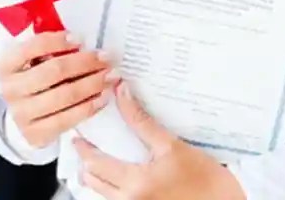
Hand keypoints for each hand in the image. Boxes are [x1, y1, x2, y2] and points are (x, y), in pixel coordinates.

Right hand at [0, 31, 115, 148]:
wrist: (22, 114)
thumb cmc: (32, 80)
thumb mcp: (32, 60)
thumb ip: (50, 49)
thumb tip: (82, 42)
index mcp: (5, 66)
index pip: (31, 48)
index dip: (58, 41)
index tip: (80, 39)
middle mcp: (10, 90)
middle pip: (54, 72)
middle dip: (84, 62)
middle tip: (105, 58)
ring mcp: (21, 115)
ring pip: (64, 96)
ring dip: (92, 84)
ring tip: (110, 76)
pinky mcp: (35, 134)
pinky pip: (68, 119)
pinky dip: (89, 107)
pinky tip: (103, 97)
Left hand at [74, 82, 245, 199]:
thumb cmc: (206, 179)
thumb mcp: (172, 147)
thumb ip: (143, 122)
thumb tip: (122, 94)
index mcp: (136, 184)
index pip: (95, 163)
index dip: (83, 147)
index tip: (78, 135)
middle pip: (93, 182)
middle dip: (86, 162)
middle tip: (86, 143)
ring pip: (103, 194)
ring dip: (98, 177)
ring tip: (100, 158)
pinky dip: (112, 188)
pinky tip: (119, 175)